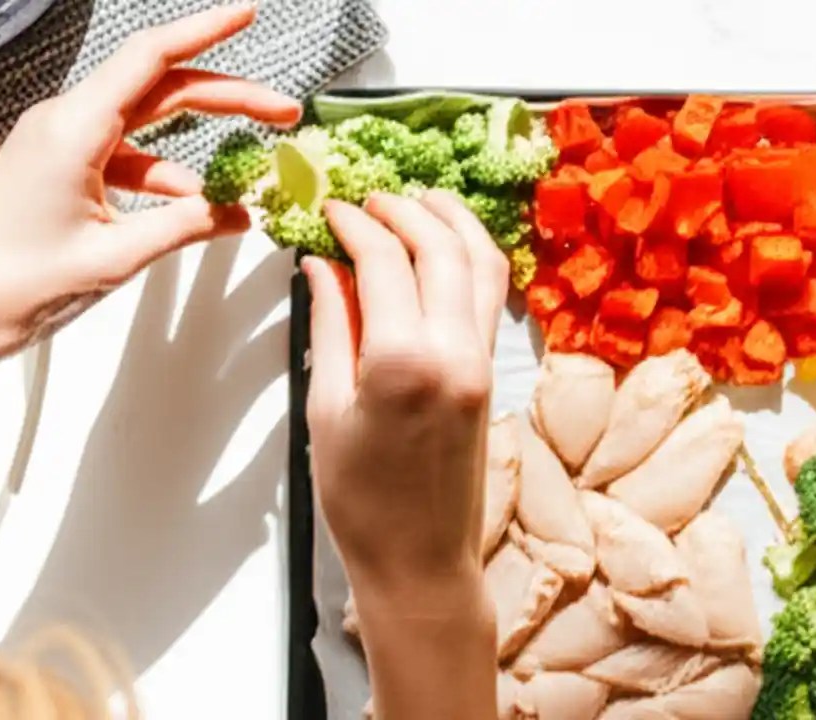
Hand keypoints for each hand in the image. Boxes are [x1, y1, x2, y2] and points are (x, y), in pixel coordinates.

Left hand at [0, 3, 300, 357]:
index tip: (244, 14)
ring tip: (247, 170)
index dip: (203, 30)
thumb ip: (184, 227)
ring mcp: (64, 144)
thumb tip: (235, 213)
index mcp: (72, 131)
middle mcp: (65, 125)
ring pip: (149, 124)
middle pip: (162, 88)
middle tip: (280, 111)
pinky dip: (170, 174)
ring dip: (202, 143)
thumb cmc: (12, 281)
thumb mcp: (114, 256)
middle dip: (228, 97)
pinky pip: (130, 156)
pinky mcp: (65, 167)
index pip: (150, 58)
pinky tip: (198, 201)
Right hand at [304, 191, 506, 719]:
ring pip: (481, 262)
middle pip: (439, 246)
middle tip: (367, 196)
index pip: (385, 258)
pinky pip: (491, 295)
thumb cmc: (362, 499)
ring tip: (417, 199)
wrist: (421, 558)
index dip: (355, 222)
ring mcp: (483, 360)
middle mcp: (456, 350)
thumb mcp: (326, 408)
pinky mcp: (493, 372)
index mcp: (405, 359)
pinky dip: (473, 257)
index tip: (330, 207)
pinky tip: (447, 246)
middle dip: (403, 209)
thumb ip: (331, 324)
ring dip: (451, 221)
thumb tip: (322, 264)